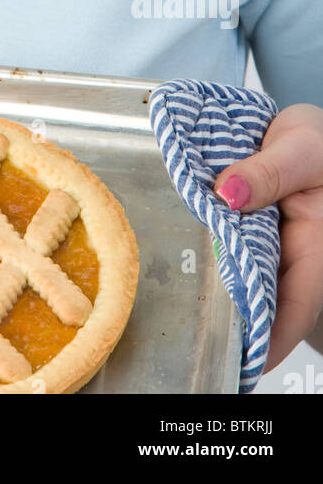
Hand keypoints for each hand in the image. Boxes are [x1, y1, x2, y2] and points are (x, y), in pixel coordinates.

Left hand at [214, 103, 322, 373]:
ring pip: (249, 290)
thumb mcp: (300, 147)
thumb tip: (226, 193)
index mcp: (319, 250)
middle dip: (234, 324)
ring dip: (224, 299)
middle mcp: (301, 263)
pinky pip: (240, 268)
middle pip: (266, 307)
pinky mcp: (261, 248)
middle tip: (193, 337)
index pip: (293, 312)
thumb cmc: (317, 144)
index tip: (232, 361)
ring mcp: (280, 258)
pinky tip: (194, 276)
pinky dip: (221, 272)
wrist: (310, 136)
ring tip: (187, 315)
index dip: (264, 341)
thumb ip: (267, 172)